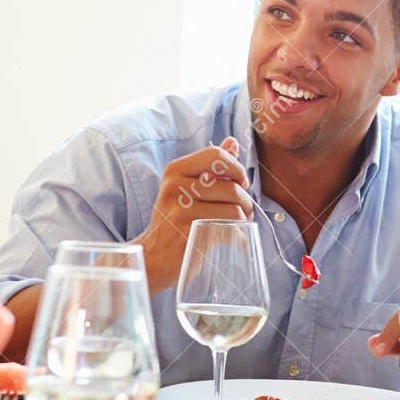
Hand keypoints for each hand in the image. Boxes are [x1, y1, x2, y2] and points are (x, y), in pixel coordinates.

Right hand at [136, 138, 254, 290]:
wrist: (153, 257)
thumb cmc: (174, 220)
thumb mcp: (185, 187)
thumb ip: (210, 165)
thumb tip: (232, 142)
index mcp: (175, 170)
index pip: (216, 155)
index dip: (237, 169)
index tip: (240, 183)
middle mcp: (175, 187)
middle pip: (232, 187)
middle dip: (246, 201)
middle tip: (243, 212)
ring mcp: (181, 212)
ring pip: (235, 209)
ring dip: (244, 220)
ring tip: (238, 225)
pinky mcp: (190, 235)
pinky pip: (230, 230)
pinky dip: (239, 237)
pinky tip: (236, 240)